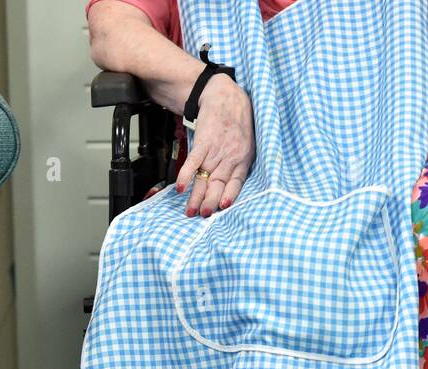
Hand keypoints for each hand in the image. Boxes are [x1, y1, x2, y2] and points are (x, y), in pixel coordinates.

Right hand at [175, 74, 255, 216]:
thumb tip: (227, 182)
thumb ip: (237, 161)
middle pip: (219, 184)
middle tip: (201, 215)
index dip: (230, 196)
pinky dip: (186, 176)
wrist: (223, 93)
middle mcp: (231, 156)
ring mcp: (217, 149)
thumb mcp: (246, 140)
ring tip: (189, 210)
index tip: (222, 208)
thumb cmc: (235, 117)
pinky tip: (181, 187)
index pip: (237, 182)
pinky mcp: (204, 141)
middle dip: (210, 202)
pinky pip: (194, 162)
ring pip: (206, 178)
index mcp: (244, 157)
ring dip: (196, 196)